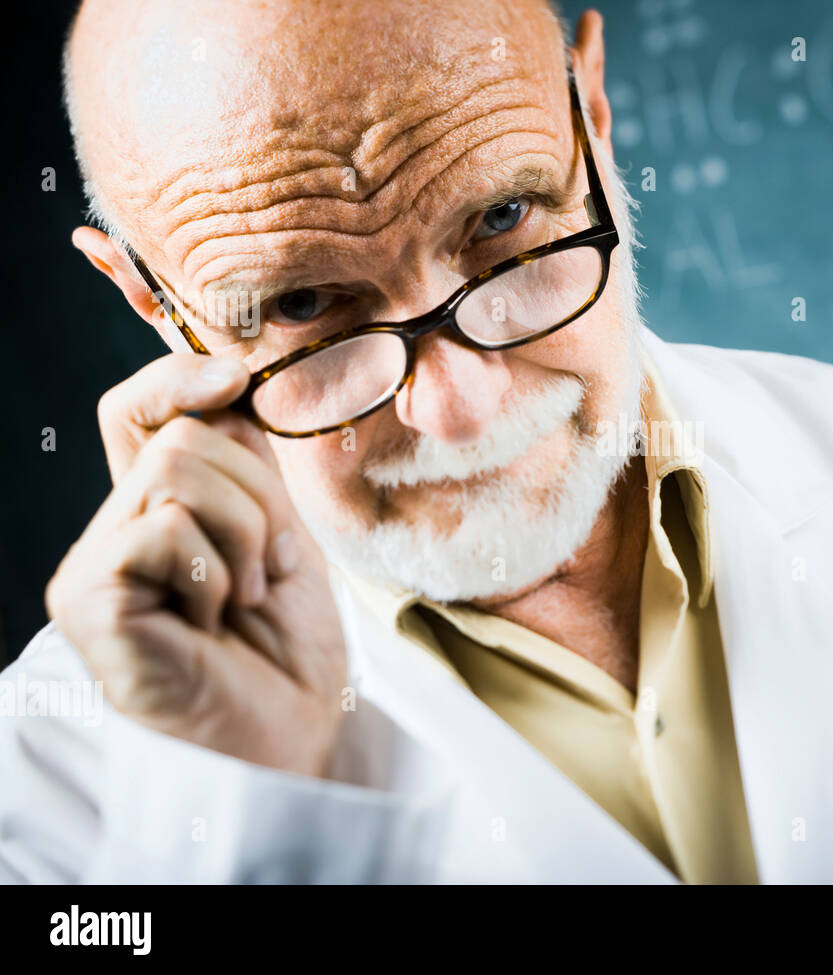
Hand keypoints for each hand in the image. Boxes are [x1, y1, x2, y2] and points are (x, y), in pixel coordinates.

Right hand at [46, 354, 347, 776]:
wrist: (289, 736)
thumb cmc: (287, 652)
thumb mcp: (283, 539)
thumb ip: (250, 472)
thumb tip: (236, 389)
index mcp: (162, 514)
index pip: (139, 412)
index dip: (179, 378)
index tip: (237, 378)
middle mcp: (117, 531)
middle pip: (180, 436)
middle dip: (256, 495)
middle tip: (266, 570)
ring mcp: (96, 564)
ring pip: (176, 471)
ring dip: (243, 534)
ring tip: (241, 600)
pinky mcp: (88, 597)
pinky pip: (164, 529)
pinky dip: (214, 571)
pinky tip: (211, 624)